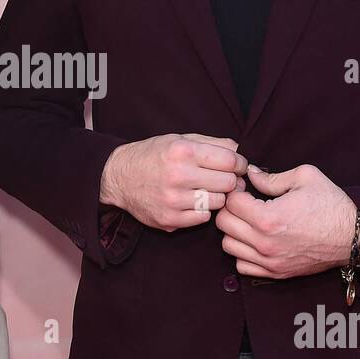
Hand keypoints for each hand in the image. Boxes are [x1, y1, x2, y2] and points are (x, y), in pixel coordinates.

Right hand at [100, 134, 247, 231]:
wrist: (119, 177)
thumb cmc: (152, 156)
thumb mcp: (179, 139)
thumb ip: (211, 143)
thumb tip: (239, 151)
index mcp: (183, 151)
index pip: (230, 160)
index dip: (240, 163)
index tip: (238, 166)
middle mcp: (179, 175)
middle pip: (228, 183)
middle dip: (230, 180)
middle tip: (223, 178)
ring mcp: (174, 200)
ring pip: (219, 202)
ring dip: (217, 196)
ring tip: (205, 189)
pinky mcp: (170, 219)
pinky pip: (204, 217)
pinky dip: (202, 210)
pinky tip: (192, 201)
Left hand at [214, 163, 356, 278]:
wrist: (355, 236)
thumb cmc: (332, 204)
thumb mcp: (305, 177)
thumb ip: (271, 177)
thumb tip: (250, 174)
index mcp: (269, 217)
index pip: (230, 202)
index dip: (235, 190)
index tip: (245, 187)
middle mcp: (265, 243)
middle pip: (223, 223)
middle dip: (231, 208)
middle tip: (245, 201)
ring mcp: (270, 261)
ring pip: (228, 245)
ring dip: (234, 230)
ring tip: (249, 220)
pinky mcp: (276, 273)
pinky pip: (242, 265)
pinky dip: (243, 253)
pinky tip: (255, 239)